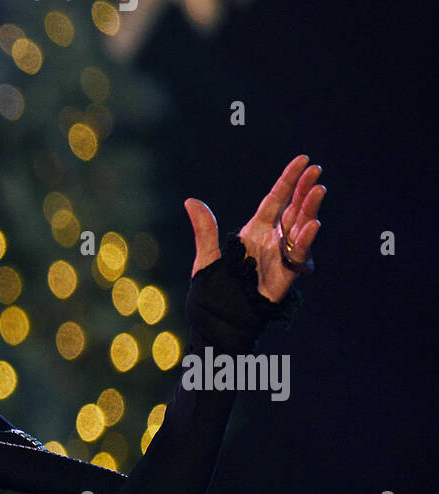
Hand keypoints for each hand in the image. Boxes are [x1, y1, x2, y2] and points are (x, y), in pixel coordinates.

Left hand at [184, 154, 324, 302]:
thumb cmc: (213, 289)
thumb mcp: (207, 257)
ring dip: (310, 208)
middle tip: (316, 170)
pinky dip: (305, 239)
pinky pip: (298, 253)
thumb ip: (204, 230)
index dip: (288, 180)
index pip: (275, 199)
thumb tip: (190, 201)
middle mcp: (272, 239)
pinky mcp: (287, 273)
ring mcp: (282, 255)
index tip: (304, 160)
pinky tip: (311, 224)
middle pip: (293, 208)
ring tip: (318, 189)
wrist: (220, 318)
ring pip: (300, 226)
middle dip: (304, 190)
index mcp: (255, 231)